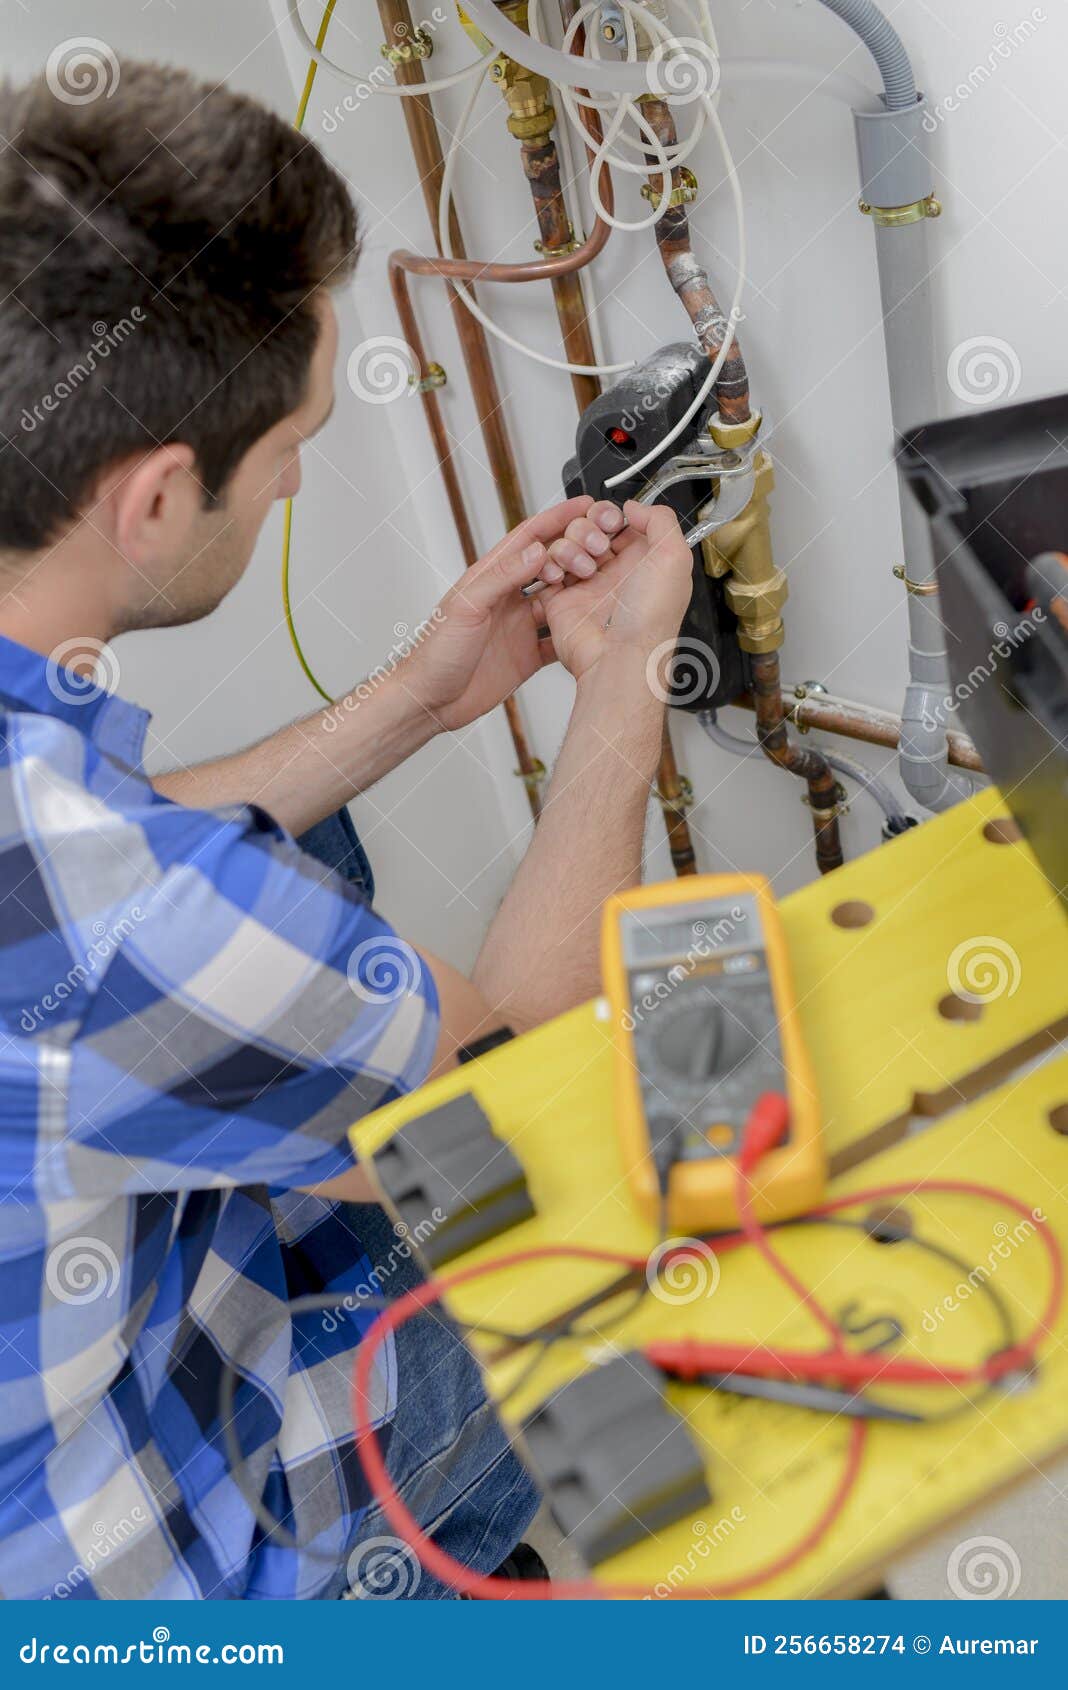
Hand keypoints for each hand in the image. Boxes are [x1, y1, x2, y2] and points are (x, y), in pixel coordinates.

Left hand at [398, 496, 621, 730]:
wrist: (430, 700)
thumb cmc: (435, 653)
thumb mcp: (466, 607)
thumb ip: (501, 578)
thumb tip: (536, 552)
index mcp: (491, 579)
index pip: (530, 539)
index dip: (558, 520)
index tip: (585, 506)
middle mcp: (508, 599)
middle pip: (552, 566)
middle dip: (579, 552)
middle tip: (605, 546)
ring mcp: (520, 626)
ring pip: (562, 600)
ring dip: (583, 590)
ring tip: (610, 579)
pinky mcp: (527, 654)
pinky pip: (560, 638)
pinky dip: (578, 632)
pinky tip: (596, 626)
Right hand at [540, 500, 693, 681]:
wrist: (619, 658)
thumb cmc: (650, 619)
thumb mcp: (675, 558)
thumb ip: (661, 520)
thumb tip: (636, 507)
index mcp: (643, 561)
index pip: (620, 523)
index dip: (611, 515)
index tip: (611, 521)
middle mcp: (615, 572)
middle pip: (588, 528)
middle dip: (588, 528)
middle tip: (598, 545)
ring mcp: (586, 585)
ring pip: (565, 543)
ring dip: (571, 547)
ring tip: (585, 569)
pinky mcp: (560, 599)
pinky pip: (546, 567)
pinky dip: (549, 563)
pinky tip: (562, 575)